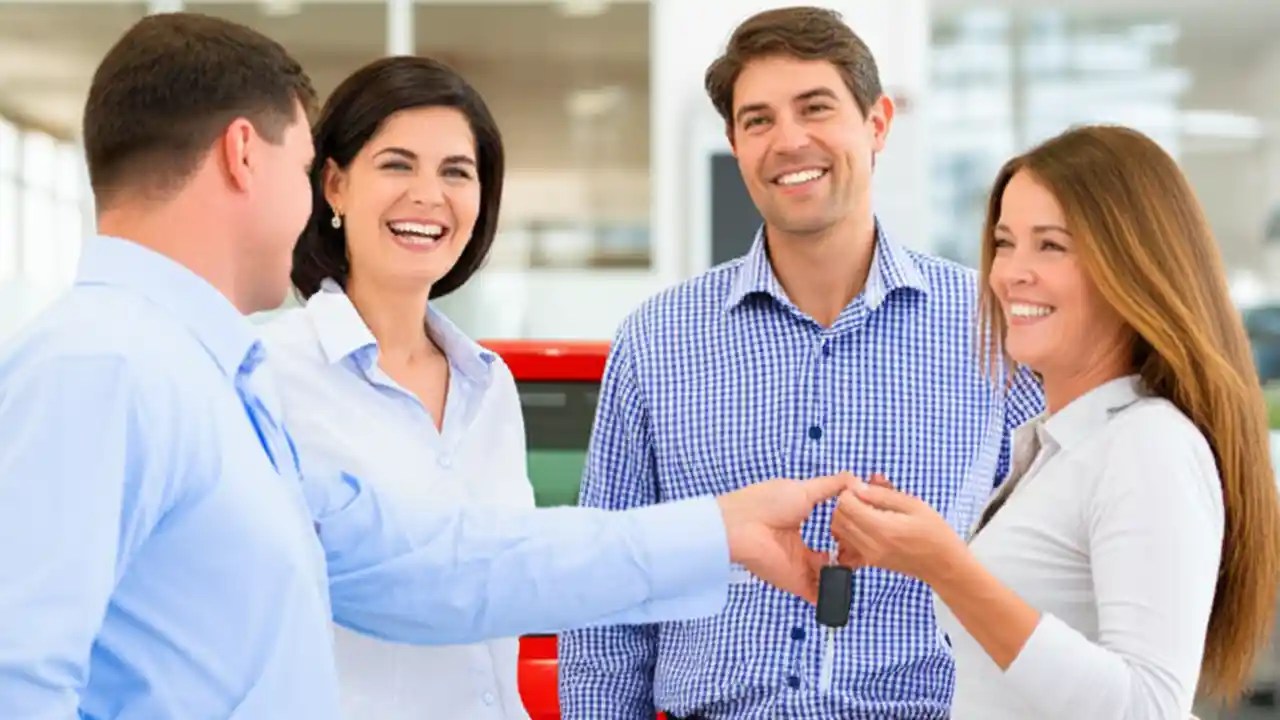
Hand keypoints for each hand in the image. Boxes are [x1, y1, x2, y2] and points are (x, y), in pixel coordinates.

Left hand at [715, 473, 855, 603]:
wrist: (742, 526)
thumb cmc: (768, 503)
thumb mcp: (805, 489)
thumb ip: (831, 486)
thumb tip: (857, 480)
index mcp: (801, 520)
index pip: (831, 529)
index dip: (849, 530)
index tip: (866, 526)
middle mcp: (801, 545)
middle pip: (832, 554)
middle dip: (850, 554)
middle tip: (868, 548)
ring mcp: (799, 566)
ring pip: (829, 574)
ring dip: (845, 572)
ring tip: (860, 563)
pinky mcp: (797, 583)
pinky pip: (818, 594)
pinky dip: (832, 595)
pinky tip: (848, 583)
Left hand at [830, 476, 965, 584]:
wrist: (943, 565)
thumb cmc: (935, 532)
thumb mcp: (913, 505)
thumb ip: (883, 495)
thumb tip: (859, 487)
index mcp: (883, 528)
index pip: (846, 505)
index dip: (851, 491)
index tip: (863, 487)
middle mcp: (871, 544)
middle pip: (839, 517)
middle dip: (846, 501)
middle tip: (864, 495)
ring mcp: (869, 555)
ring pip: (839, 530)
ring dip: (846, 515)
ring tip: (866, 508)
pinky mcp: (869, 561)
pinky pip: (847, 542)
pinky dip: (850, 529)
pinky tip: (867, 522)